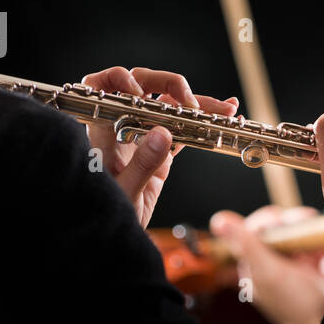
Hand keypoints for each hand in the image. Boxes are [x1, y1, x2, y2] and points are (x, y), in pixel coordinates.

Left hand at [81, 66, 237, 227]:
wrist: (116, 242)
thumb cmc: (109, 217)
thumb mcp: (125, 194)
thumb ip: (142, 164)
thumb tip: (162, 132)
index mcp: (104, 133)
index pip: (100, 89)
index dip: (117, 81)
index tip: (139, 92)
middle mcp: (123, 128)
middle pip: (141, 86)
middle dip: (168, 84)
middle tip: (190, 101)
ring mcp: (144, 137)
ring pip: (168, 105)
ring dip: (197, 103)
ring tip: (223, 109)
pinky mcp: (161, 151)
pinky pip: (183, 129)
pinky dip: (203, 122)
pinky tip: (223, 116)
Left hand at [210, 205, 323, 323]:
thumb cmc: (296, 306)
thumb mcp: (268, 273)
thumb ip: (246, 245)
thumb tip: (219, 220)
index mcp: (256, 264)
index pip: (256, 229)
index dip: (268, 220)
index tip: (280, 220)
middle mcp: (276, 261)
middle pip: (282, 225)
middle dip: (295, 222)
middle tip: (304, 224)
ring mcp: (300, 261)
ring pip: (303, 230)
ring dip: (312, 233)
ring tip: (319, 248)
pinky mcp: (321, 263)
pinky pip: (322, 243)